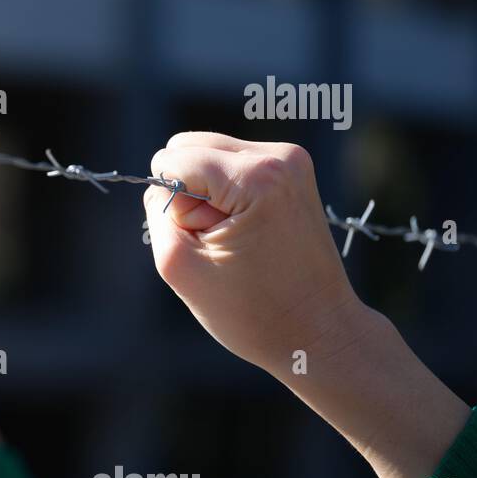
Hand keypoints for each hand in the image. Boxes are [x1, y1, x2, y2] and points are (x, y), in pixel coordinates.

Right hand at [142, 131, 362, 373]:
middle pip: (190, 145)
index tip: (205, 239)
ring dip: (208, 196)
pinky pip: (232, 166)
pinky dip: (227, 197)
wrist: (318, 332)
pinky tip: (249, 233)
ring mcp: (293, 160)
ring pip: (210, 153)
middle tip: (218, 238)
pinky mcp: (295, 171)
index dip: (172, 204)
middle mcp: (280, 156)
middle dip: (188, 193)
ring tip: (236, 238)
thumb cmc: (252, 311)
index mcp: (255, 176)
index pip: (173, 159)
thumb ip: (157, 213)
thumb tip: (163, 185)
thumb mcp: (178, 264)